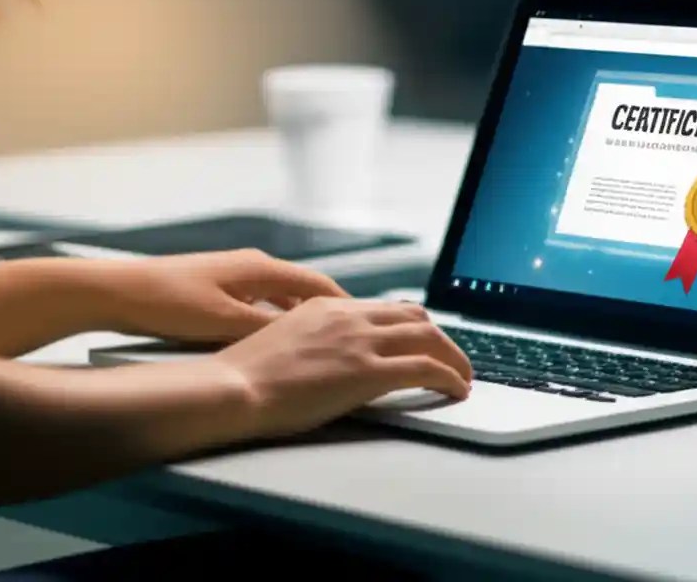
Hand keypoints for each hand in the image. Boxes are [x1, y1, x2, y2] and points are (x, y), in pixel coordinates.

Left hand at [106, 249, 349, 342]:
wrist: (117, 291)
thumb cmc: (169, 304)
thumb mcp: (225, 323)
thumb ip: (269, 329)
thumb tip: (309, 339)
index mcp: (261, 269)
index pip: (320, 285)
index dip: (347, 307)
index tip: (370, 325)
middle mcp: (253, 266)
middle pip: (305, 289)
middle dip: (331, 312)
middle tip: (353, 336)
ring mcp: (235, 275)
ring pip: (283, 297)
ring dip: (303, 317)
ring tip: (321, 343)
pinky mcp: (218, 287)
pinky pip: (262, 302)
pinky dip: (278, 319)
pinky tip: (276, 340)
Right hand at [216, 296, 472, 438]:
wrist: (233, 388)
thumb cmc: (246, 375)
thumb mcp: (284, 339)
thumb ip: (315, 337)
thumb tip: (332, 352)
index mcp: (328, 307)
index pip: (386, 307)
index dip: (413, 326)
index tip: (425, 341)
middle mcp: (349, 316)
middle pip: (415, 316)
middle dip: (441, 338)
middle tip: (452, 359)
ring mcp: (360, 341)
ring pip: (429, 337)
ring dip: (454, 357)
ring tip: (463, 377)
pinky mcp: (367, 371)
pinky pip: (425, 368)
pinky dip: (449, 377)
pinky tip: (456, 390)